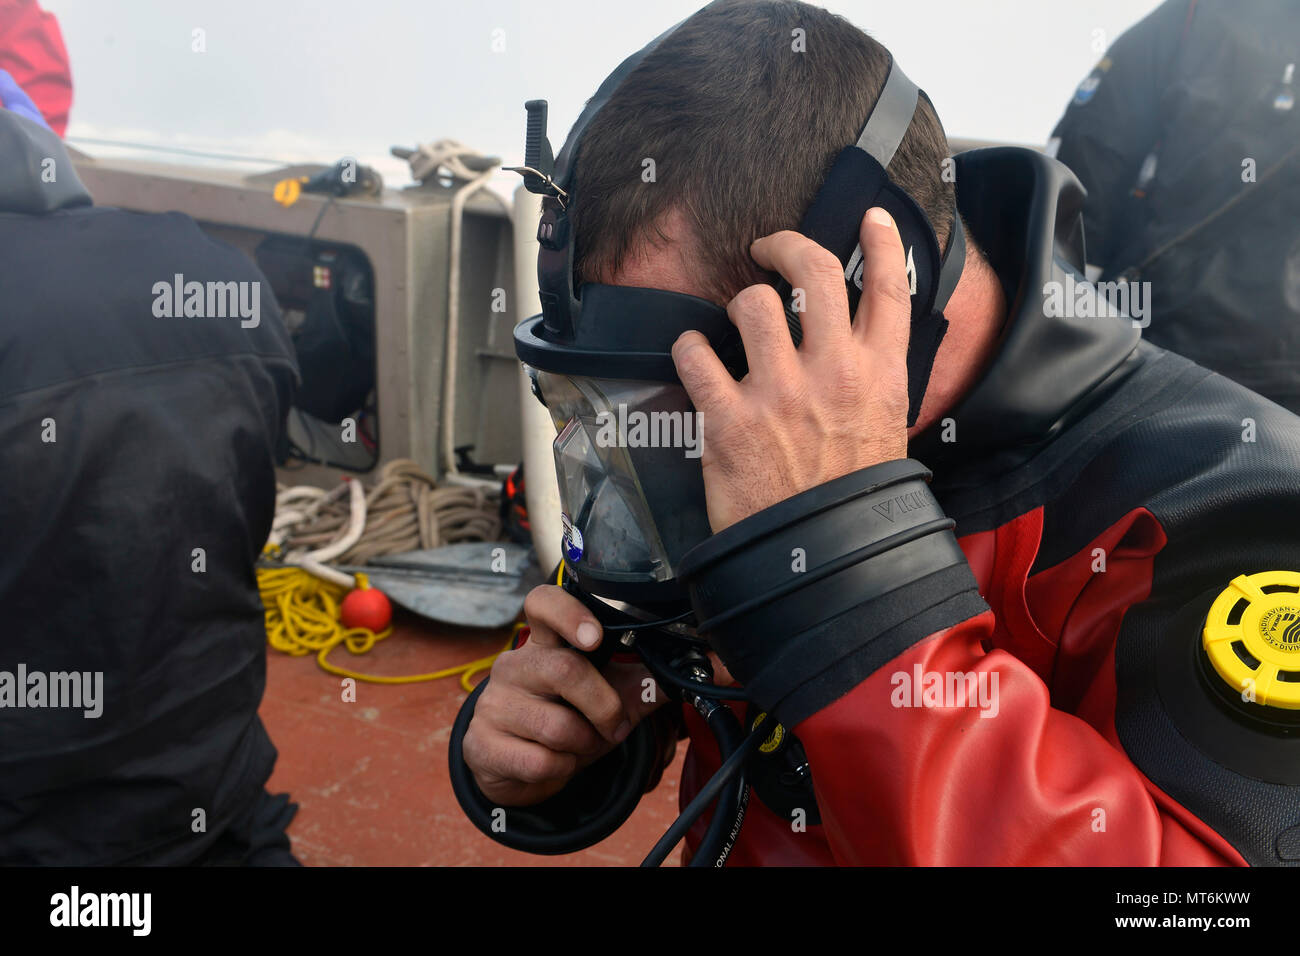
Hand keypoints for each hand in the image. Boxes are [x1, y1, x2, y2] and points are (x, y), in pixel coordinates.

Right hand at [462, 585, 665, 806]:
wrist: (520, 763)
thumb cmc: (570, 715)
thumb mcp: (612, 694)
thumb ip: (655, 679)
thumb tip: (722, 668)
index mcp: (547, 641)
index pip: (543, 604)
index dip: (569, 615)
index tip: (594, 638)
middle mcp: (515, 663)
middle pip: (564, 670)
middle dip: (603, 707)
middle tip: (613, 726)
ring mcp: (494, 702)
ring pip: (556, 726)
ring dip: (584, 746)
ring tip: (579, 744)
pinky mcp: (481, 742)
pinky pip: (538, 761)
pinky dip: (560, 770)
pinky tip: (554, 762)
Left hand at [671, 207, 911, 532]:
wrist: (821, 559)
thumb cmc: (850, 499)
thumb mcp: (885, 433)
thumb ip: (874, 383)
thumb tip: (866, 348)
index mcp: (880, 376)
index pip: (890, 289)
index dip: (880, 242)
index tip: (869, 217)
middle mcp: (834, 373)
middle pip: (815, 272)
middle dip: (786, 244)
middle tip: (768, 247)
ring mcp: (781, 392)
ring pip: (753, 302)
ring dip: (738, 305)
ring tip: (731, 324)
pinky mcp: (730, 419)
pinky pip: (696, 353)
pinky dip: (687, 348)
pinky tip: (692, 355)